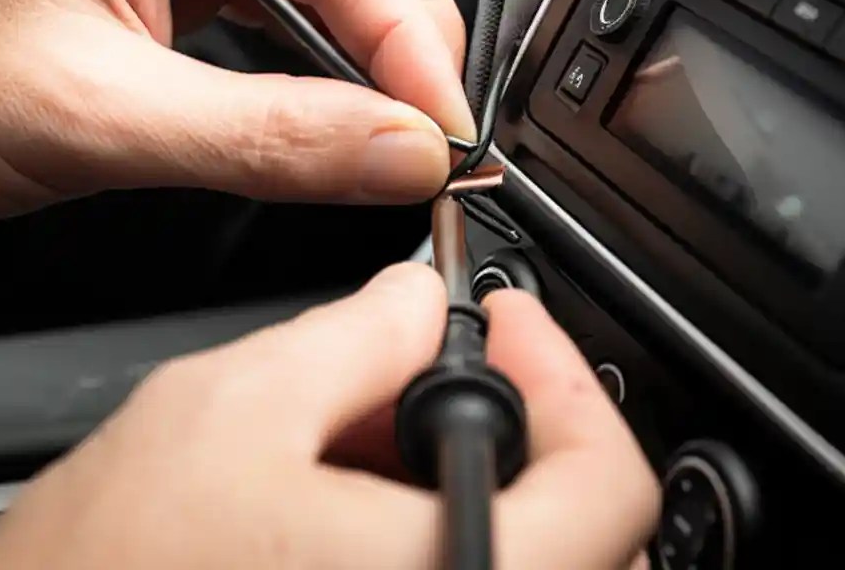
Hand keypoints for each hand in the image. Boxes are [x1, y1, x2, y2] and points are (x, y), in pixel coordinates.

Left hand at [0, 0, 472, 231]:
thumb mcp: (94, 119)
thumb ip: (264, 138)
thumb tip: (396, 151)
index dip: (407, 38)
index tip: (445, 127)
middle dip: (410, 32)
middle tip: (440, 128)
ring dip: (377, 49)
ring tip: (408, 124)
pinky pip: (279, 11)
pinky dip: (327, 65)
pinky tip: (345, 108)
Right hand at [0, 264, 660, 568]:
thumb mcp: (234, 406)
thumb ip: (359, 332)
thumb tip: (417, 301)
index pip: (609, 484)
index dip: (564, 376)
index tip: (508, 327)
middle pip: (574, 526)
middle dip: (506, 424)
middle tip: (427, 370)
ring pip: (513, 556)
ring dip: (455, 476)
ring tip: (351, 441)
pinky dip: (419, 530)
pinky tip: (331, 503)